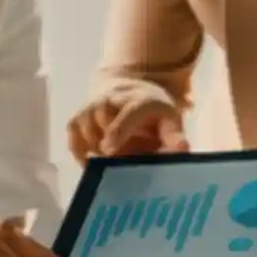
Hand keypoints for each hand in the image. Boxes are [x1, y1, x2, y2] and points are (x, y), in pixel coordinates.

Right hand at [67, 96, 188, 164]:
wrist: (134, 93)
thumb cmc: (155, 116)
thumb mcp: (172, 123)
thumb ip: (175, 138)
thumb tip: (182, 150)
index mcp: (141, 100)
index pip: (128, 112)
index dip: (118, 130)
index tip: (109, 150)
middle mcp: (113, 98)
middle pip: (100, 114)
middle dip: (102, 140)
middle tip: (109, 161)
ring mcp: (94, 105)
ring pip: (83, 124)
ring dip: (91, 147)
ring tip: (105, 162)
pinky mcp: (80, 116)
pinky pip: (73, 133)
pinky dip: (79, 150)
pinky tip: (90, 163)